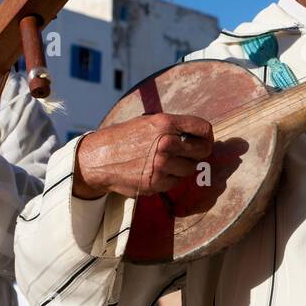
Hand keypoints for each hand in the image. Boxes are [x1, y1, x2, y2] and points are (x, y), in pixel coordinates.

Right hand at [73, 113, 213, 199]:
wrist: (99, 158)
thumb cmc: (125, 137)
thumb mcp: (148, 122)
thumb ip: (173, 127)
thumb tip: (200, 135)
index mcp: (165, 123)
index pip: (204, 129)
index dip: (207, 136)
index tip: (204, 140)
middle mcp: (166, 143)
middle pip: (203, 151)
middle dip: (199, 152)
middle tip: (190, 153)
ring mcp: (162, 165)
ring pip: (190, 168)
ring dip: (183, 166)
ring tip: (167, 161)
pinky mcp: (156, 183)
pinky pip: (176, 182)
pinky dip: (171, 178)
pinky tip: (157, 171)